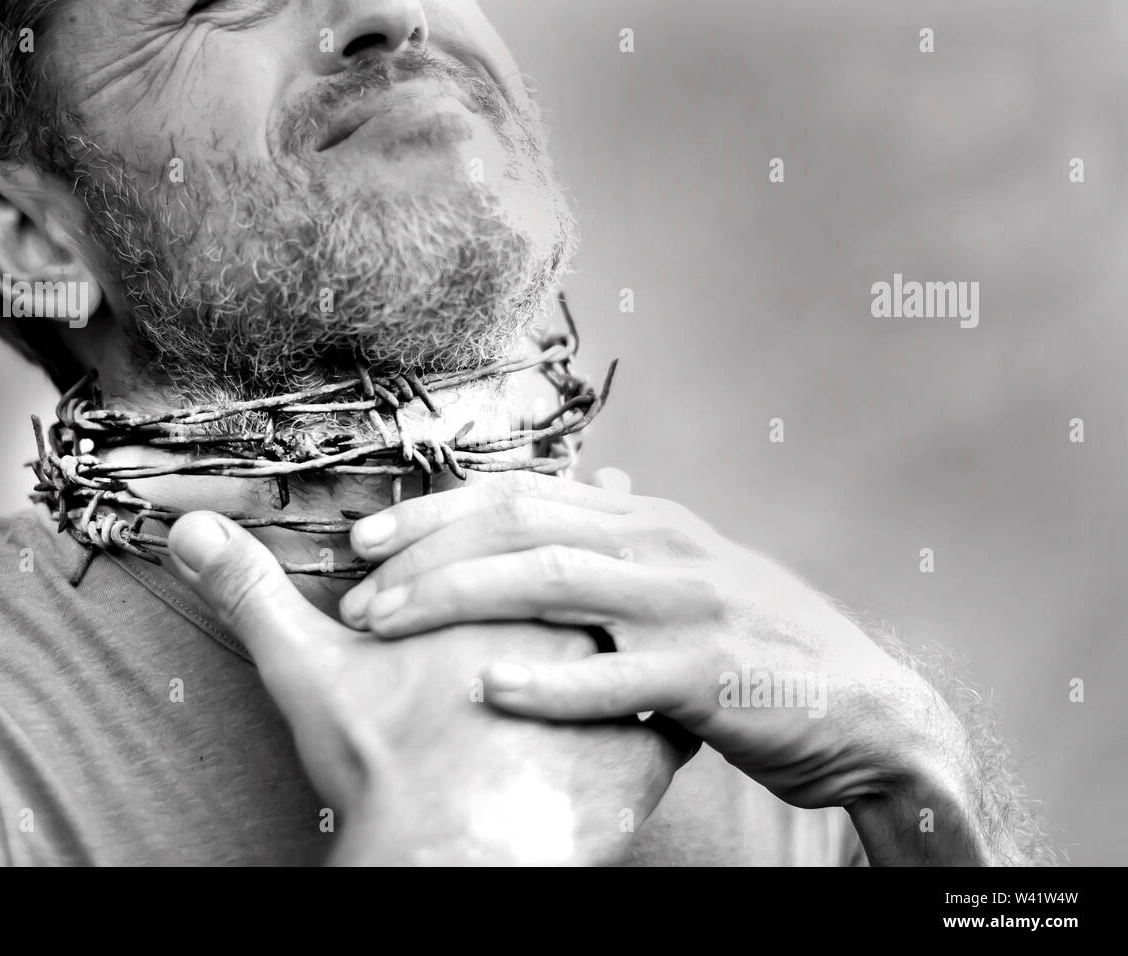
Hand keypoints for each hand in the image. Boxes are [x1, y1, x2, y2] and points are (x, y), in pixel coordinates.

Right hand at [167, 511, 678, 865]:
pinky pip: (673, 733)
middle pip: (608, 578)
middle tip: (648, 521)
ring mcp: (613, 699)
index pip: (549, 537)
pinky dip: (674, 720)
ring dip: (653, 626)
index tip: (603, 473)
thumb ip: (253, 593)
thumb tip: (187, 527)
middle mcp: (569, 635)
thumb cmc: (378, 763)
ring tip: (663, 613)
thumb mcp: (307, 668)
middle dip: (623, 553)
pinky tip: (680, 718)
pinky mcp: (639, 769)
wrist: (443, 854)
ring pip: (648, 647)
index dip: (571, 509)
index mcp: (500, 600)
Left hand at [338, 469, 957, 814]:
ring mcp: (686, 604)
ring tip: (385, 625)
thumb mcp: (685, 578)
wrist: (865, 707)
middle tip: (355, 585)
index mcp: (645, 520)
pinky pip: (616, 674)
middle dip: (425, 550)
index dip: (435, 512)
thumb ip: (619, 547)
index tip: (367, 537)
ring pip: (551, 582)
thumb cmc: (758, 646)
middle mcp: (660, 545)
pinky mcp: (710, 673)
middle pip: (520, 525)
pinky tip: (490, 689)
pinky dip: (549, 681)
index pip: (521, 495)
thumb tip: (562, 510)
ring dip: (456, 598)